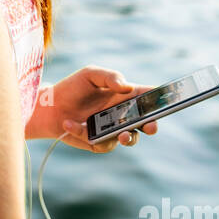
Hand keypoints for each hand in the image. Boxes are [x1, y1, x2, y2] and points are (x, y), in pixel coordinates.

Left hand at [32, 65, 159, 152]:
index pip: (149, 97)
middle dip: (152, 126)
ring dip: (128, 137)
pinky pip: (101, 143)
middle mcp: (123, 114)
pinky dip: (84, 134)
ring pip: (129, 138)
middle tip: (151, 126)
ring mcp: (112, 130)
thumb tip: (126, 87)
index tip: (170, 101)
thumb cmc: (73, 87)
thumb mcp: (90, 75)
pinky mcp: (98, 142)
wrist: (49, 107)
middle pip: (146, 123)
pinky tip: (70, 124)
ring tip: (121, 134)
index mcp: (126, 95)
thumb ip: (109, 77)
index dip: (162, 99)